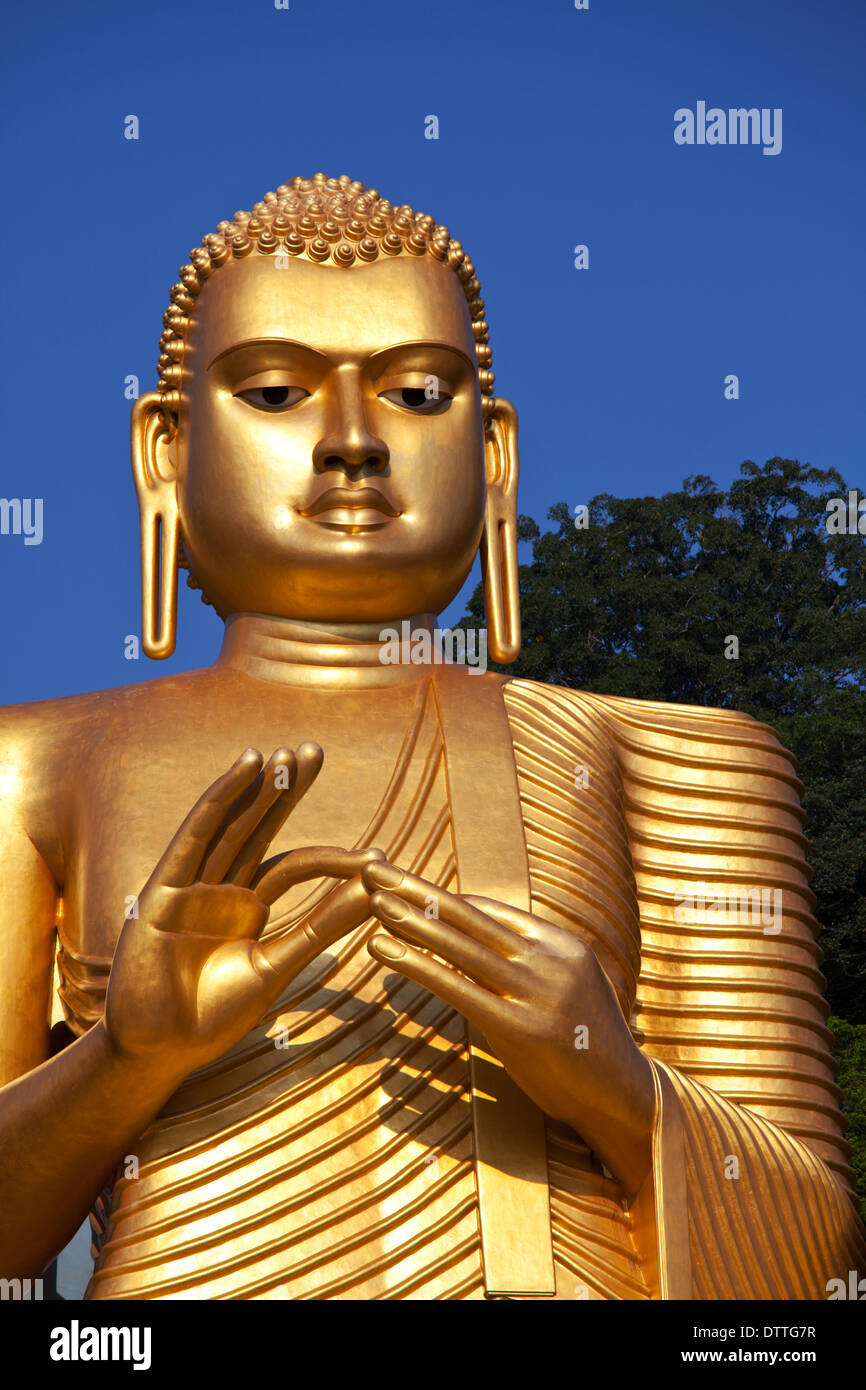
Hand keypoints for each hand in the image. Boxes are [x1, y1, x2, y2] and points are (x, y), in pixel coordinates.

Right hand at [105, 745, 382, 1078]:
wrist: (161, 1052)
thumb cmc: (214, 1016)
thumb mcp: (276, 967)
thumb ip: (320, 927)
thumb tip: (375, 889)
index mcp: (248, 908)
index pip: (295, 866)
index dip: (334, 858)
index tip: (378, 858)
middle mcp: (220, 888)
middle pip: (258, 827)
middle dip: (285, 789)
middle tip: (315, 751)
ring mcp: (191, 885)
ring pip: (230, 823)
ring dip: (256, 787)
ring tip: (285, 754)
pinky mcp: (163, 888)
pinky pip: (196, 834)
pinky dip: (221, 799)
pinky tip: (246, 768)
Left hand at [361, 860, 654, 1194]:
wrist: (625, 1097)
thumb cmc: (586, 1048)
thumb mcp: (566, 990)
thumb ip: (529, 964)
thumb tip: (480, 946)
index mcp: (560, 943)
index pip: (489, 910)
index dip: (442, 897)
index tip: (402, 882)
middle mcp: (548, 959)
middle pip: (469, 914)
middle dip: (416, 888)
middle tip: (372, 865)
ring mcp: (536, 991)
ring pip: (460, 945)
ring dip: (410, 919)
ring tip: (371, 899)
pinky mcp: (520, 1027)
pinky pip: (457, 987)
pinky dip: (416, 963)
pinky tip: (384, 949)